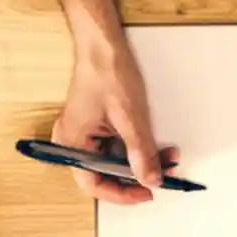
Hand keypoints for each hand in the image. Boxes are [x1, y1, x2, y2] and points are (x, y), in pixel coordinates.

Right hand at [53, 0, 175, 204]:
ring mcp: (83, 133)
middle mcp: (73, 142)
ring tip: (165, 156)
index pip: (93, 184)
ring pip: (111, 162)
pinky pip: (113, 147)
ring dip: (138, 162)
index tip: (146, 193)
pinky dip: (134, 148)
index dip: (121, 194)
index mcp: (72, 143)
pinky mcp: (94, 125)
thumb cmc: (106, 71)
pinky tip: (153, 145)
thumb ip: (140, 152)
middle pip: (103, 175)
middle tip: (161, 176)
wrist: (101, 42)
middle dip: (135, 177)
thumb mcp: (129, 116)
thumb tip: (151, 179)